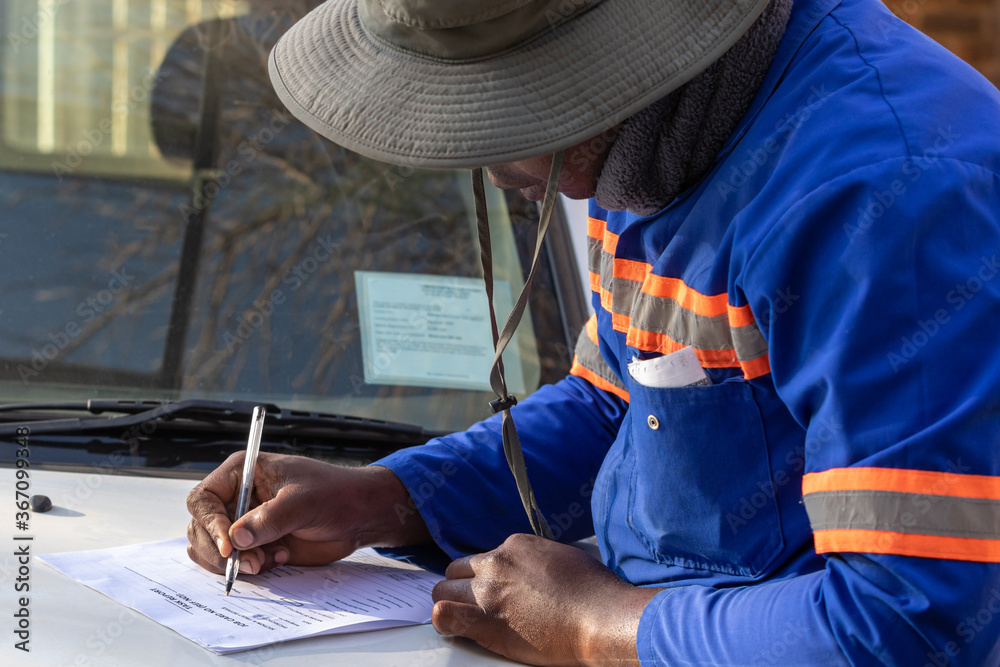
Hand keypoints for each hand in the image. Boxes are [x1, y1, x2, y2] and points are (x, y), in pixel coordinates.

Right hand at [186, 452, 428, 574]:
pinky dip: (252, 568)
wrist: (359, 516)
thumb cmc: (335, 494)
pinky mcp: (255, 544)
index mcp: (242, 472)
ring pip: (213, 550)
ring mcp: (244, 522)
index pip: (203, 499)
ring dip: (237, 563)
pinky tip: (281, 557)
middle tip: (253, 562)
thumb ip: (270, 519)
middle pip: (201, 529)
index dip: (209, 524)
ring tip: (271, 558)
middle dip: (222, 552)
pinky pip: (235, 564)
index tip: (230, 547)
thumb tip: (236, 538)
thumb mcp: (304, 501)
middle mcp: (237, 497)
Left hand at [431, 534, 659, 665]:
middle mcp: (497, 563)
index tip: (494, 590)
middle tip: (475, 606)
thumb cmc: (594, 591)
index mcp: (516, 546)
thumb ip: (536, 561)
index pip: (483, 559)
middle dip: (462, 588)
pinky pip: (446, 615)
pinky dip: (443, 619)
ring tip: (465, 619)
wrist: (602, 618)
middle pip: (457, 572)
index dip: (485, 577)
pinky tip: (448, 624)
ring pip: (444, 591)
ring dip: (452, 604)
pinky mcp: (487, 621)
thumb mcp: (562, 557)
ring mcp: (489, 592)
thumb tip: (530, 572)